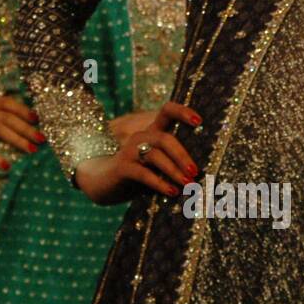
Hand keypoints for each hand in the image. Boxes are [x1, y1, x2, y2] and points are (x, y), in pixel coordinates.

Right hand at [74, 101, 200, 205]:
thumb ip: (174, 165)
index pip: (167, 112)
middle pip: (165, 138)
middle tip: (195, 172)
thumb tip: (201, 175)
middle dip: (182, 155)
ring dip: (174, 170)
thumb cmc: (138, 175)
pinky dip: (159, 182)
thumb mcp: (157, 167)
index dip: (182, 112)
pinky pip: (143, 173)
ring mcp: (129, 151)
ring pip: (155, 155)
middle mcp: (141, 137)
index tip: (199, 121)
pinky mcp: (122, 167)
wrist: (103, 184)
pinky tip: (171, 192)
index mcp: (152, 133)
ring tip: (187, 184)